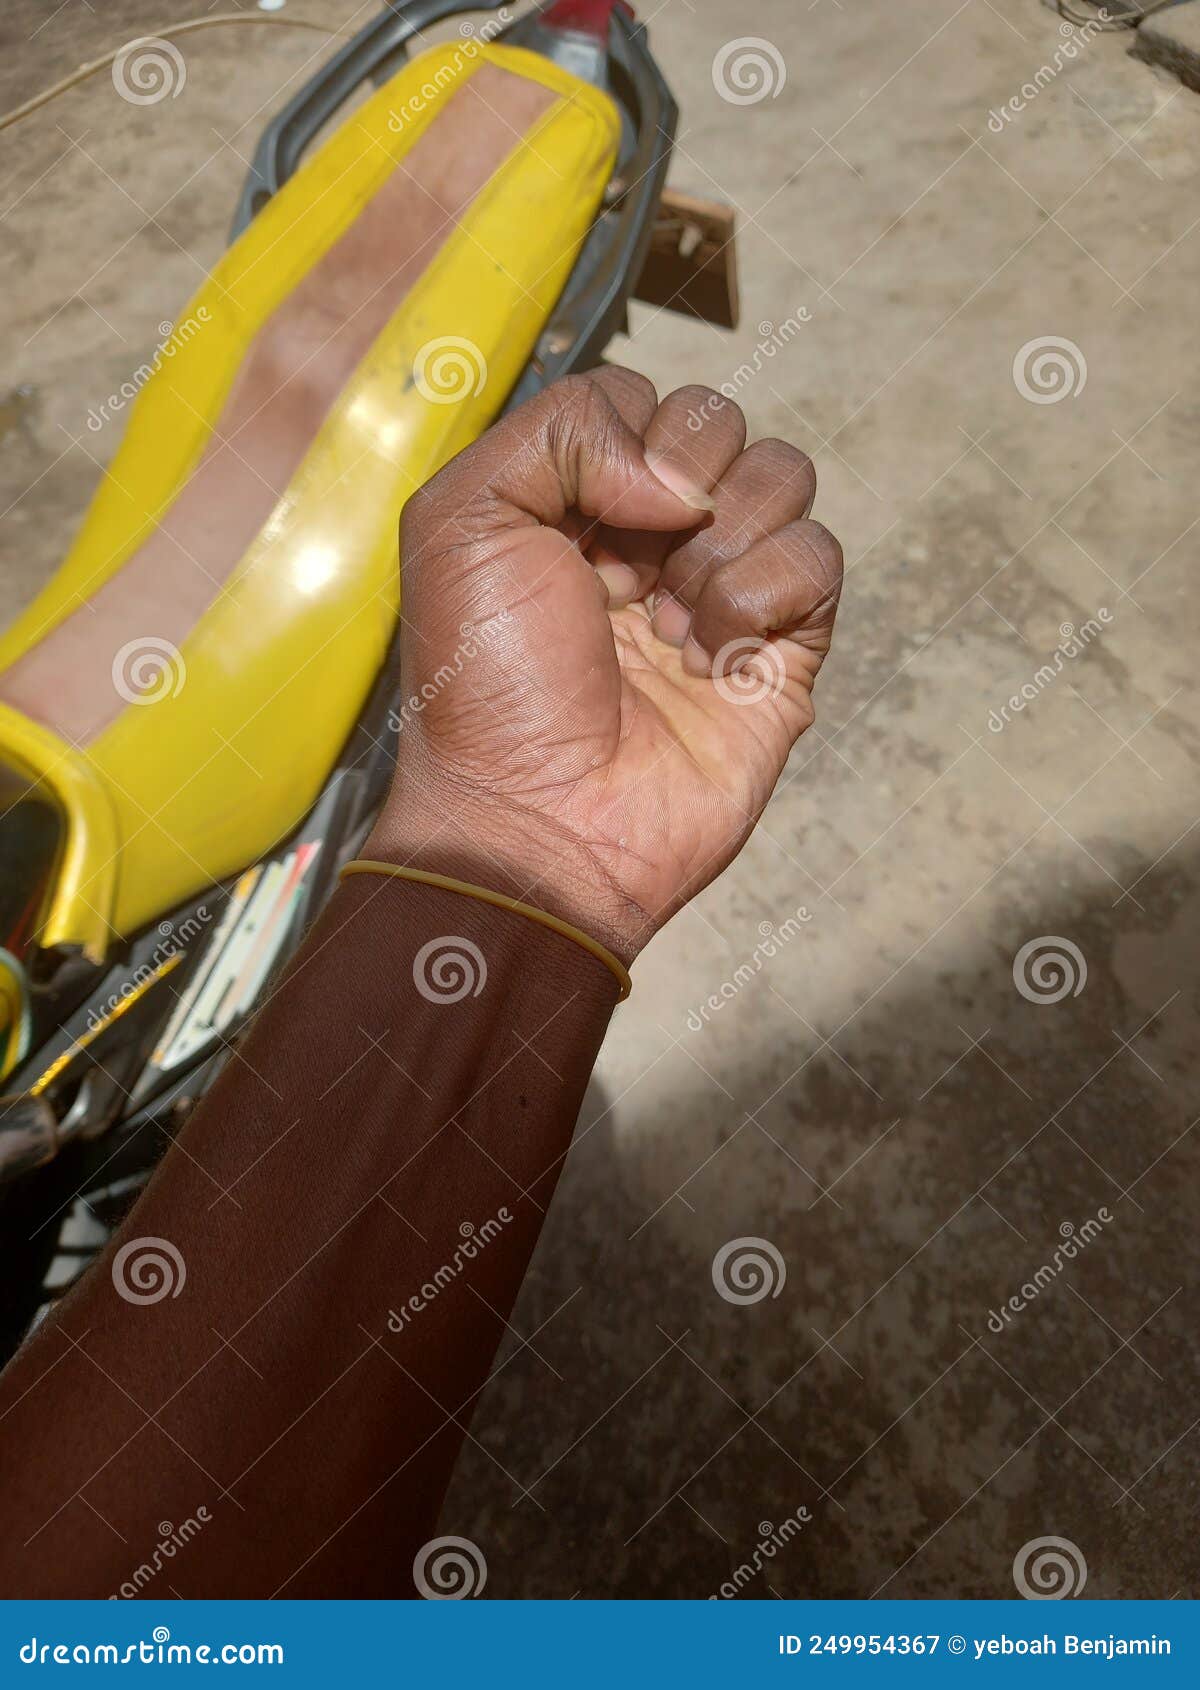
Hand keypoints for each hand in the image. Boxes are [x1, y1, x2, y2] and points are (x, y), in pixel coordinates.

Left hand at [364, 368, 842, 960]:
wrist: (540, 818)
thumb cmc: (487, 687)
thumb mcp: (462, 521)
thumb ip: (562, 430)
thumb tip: (678, 474)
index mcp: (571, 504)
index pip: (643, 400)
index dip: (627, 435)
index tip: (582, 511)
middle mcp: (651, 540)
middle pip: (722, 423)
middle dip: (683, 472)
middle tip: (633, 559)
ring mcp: (721, 592)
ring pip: (785, 477)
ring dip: (726, 536)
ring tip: (672, 614)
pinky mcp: (782, 652)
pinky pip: (820, 560)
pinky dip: (765, 593)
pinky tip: (709, 652)